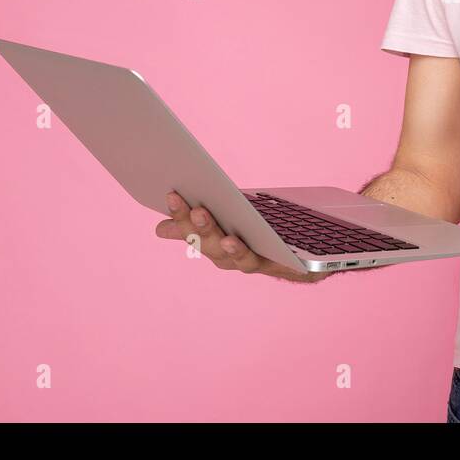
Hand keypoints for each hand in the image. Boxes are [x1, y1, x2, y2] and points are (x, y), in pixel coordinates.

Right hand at [156, 191, 331, 282]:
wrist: (301, 262)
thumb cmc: (259, 236)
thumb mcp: (231, 221)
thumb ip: (200, 222)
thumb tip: (159, 229)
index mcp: (212, 241)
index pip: (190, 230)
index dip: (179, 216)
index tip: (170, 193)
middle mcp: (225, 256)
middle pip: (207, 243)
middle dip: (198, 226)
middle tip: (195, 207)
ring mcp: (247, 263)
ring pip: (230, 255)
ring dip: (220, 241)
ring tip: (213, 224)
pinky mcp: (272, 266)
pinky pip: (256, 261)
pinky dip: (244, 253)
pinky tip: (238, 241)